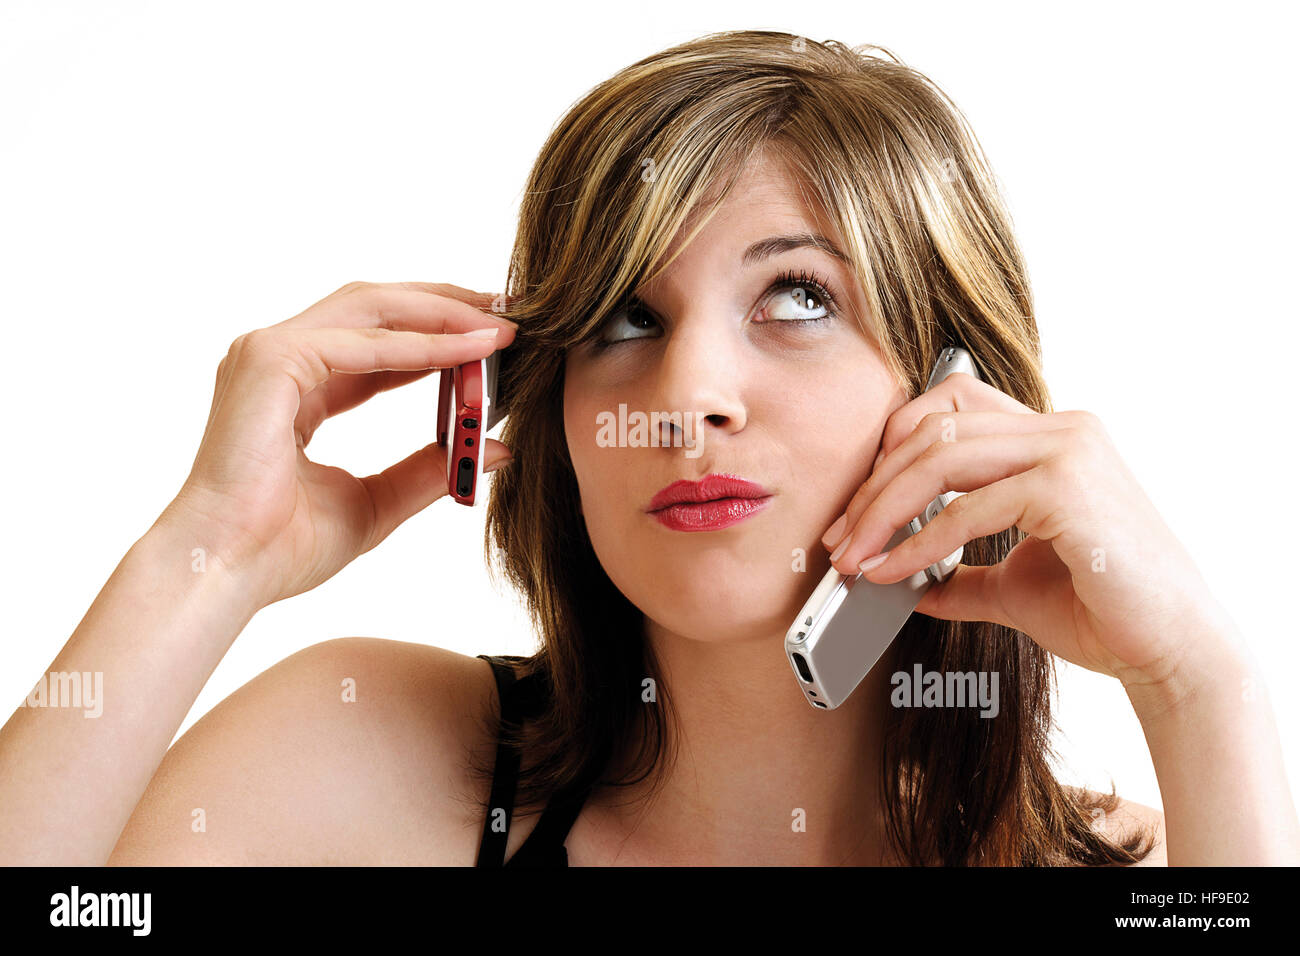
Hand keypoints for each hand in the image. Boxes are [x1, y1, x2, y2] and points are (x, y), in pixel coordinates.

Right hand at [162, 280, 516, 611]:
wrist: (226, 571)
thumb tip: (495, 449)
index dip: (437, 333)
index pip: (378, 340)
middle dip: (445, 304)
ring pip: (371, 308)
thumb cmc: (281, 548)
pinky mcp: (271, 360)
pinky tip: (467, 352)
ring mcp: (270, 352)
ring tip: (499, 324)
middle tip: (506, 311)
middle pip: (376, 307)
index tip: (492, 336)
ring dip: (441, 314)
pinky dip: (419, 346)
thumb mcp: (377, 503)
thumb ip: (429, 470)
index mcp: (298, 387)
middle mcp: (281, 357)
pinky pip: (362, 342)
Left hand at [819, 372, 1227, 694]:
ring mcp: (1069, 451)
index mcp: (1052, 437)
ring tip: (853, 557)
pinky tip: (891, 573)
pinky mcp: (1068, 487)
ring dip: (882, 511)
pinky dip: (918, 543)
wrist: (1172, 651)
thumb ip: (958, 571)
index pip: (950, 409)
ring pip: (942, 457)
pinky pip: (968, 508)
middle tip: (840, 538)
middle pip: (934, 430)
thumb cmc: (1104, 611)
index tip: (856, 508)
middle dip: (874, 487)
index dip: (892, 450)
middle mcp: (1064, 429)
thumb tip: (901, 579)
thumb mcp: (1012, 583)